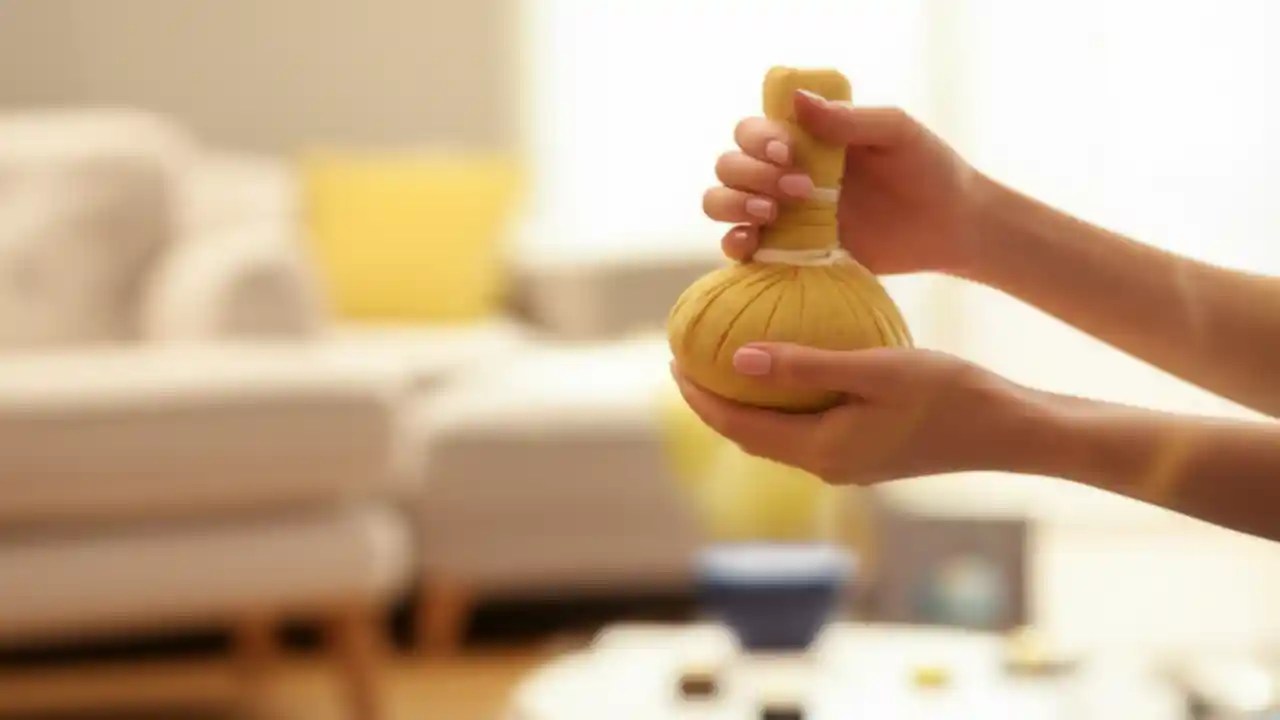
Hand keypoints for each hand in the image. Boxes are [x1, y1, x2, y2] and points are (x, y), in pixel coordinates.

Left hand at [671, 344, 1042, 484]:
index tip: (671, 362)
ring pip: (778, 435)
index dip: (700, 398)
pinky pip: (807, 429)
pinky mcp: (867, 453)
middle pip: (751, 436)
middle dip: (714, 402)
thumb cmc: (948, 393)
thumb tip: (736, 360)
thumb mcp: (874, 369)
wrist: (1009, 430)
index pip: (738, 427)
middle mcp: (828, 466)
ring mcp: (849, 464)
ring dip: (747, 404)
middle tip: (688, 360)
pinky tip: (789, 369)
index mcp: (822, 451)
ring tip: (726, 362)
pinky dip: (784, 403)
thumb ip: (805, 366)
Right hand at [703, 91, 988, 275]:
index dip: (757, 139)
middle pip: (729, 166)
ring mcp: (785, 217)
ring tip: (771, 214)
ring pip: (722, 203)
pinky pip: (742, 249)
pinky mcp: (792, 253)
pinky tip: (750, 243)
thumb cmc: (930, 170)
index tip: (788, 152)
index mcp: (806, 141)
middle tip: (799, 190)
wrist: (953, 227)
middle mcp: (785, 175)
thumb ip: (847, 119)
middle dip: (750, 174)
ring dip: (732, 204)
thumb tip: (796, 101)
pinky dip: (733, 245)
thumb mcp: (895, 132)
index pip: (753, 131)